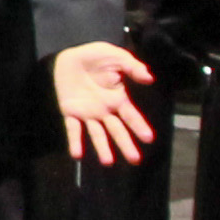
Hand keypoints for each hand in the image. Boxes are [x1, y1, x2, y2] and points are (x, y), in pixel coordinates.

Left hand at [53, 37, 157, 166]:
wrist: (70, 57)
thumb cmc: (97, 57)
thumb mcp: (117, 57)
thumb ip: (133, 67)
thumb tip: (149, 78)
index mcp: (118, 99)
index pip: (131, 116)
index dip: (139, 127)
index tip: (148, 138)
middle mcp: (105, 110)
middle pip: (117, 130)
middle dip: (126, 144)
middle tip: (135, 160)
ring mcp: (88, 113)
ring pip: (97, 133)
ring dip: (102, 147)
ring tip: (107, 162)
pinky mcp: (71, 112)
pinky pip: (72, 128)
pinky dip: (74, 141)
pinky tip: (76, 154)